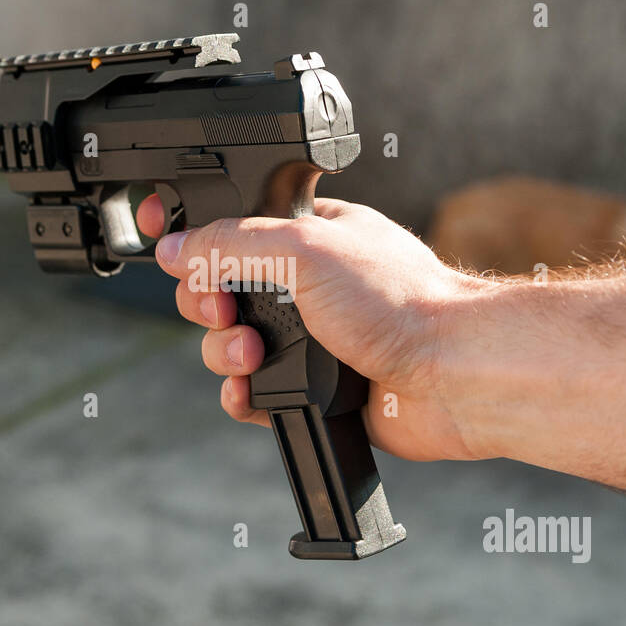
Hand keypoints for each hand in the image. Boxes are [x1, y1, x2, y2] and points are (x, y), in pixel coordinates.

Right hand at [137, 195, 494, 461]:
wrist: (451, 376)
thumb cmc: (403, 302)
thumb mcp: (305, 249)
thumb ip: (232, 243)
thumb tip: (177, 248)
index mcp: (310, 237)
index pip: (234, 230)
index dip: (198, 241)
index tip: (173, 251)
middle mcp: (308, 286)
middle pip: (222, 291)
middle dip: (208, 304)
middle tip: (222, 309)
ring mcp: (310, 340)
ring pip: (232, 345)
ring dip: (224, 352)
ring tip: (251, 355)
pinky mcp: (313, 389)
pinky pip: (254, 393)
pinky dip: (241, 395)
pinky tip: (248, 390)